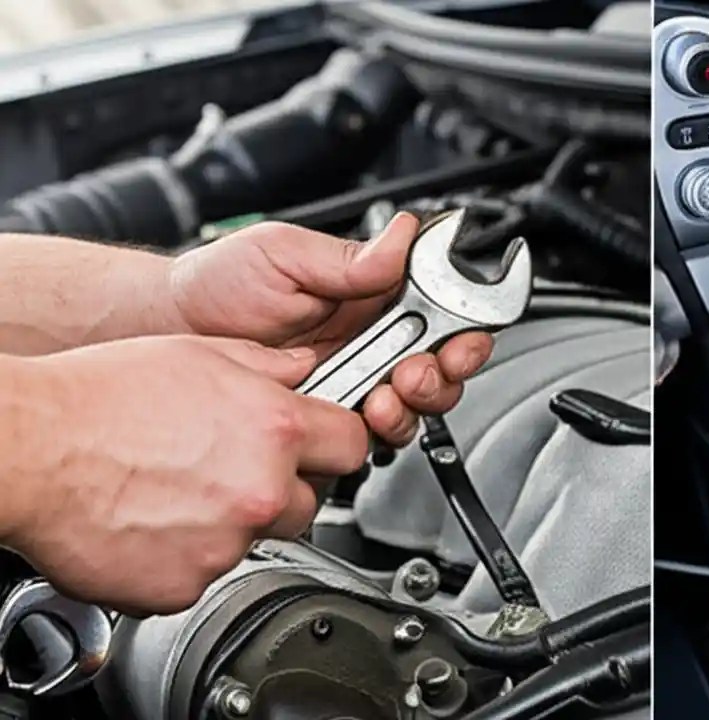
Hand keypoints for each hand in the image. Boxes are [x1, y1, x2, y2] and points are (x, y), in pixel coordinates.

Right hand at [5, 336, 367, 614]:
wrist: (29, 449)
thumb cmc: (97, 398)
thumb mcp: (198, 353)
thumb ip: (267, 366)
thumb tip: (303, 369)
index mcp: (275, 428)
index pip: (353, 444)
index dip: (335, 443)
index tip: (322, 445)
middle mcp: (260, 490)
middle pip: (307, 501)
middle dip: (279, 486)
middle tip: (226, 466)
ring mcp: (225, 544)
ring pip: (256, 540)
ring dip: (230, 522)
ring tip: (176, 488)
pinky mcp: (186, 586)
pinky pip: (206, 573)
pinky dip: (186, 555)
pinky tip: (152, 521)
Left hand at [167, 213, 492, 444]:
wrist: (169, 329)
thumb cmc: (219, 284)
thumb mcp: (284, 254)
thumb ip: (348, 258)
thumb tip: (405, 234)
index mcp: (374, 296)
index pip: (445, 314)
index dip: (465, 332)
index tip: (459, 342)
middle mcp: (372, 341)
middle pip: (442, 370)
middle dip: (441, 376)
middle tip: (414, 372)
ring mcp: (353, 382)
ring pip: (414, 407)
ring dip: (412, 405)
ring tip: (384, 395)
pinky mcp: (328, 417)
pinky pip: (369, 436)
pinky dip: (374, 432)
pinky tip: (357, 417)